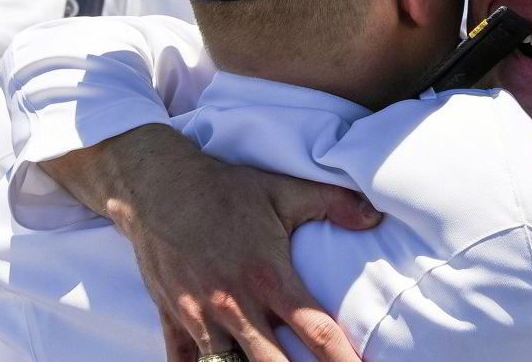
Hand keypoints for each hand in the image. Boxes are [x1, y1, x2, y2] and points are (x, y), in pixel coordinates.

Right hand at [43, 125, 382, 361]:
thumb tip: (375, 216)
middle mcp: (236, 305)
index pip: (316, 331)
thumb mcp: (282, 189)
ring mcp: (201, 316)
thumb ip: (331, 203)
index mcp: (269, 277)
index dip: (341, 358)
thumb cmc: (224, 189)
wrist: (156, 186)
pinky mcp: (173, 319)